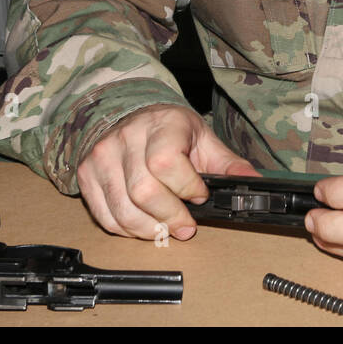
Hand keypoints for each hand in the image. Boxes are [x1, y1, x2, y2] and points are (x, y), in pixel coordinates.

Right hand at [76, 103, 258, 241]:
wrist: (128, 113)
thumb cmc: (169, 129)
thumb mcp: (202, 138)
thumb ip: (227, 163)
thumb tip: (254, 183)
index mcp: (161, 124)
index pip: (166, 163)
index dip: (186, 187)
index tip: (199, 195)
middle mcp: (127, 137)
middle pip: (143, 191)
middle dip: (169, 217)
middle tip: (185, 225)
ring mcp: (103, 155)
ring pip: (122, 209)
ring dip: (149, 230)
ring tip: (166, 229)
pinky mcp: (87, 173)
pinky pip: (104, 215)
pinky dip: (126, 229)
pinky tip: (143, 225)